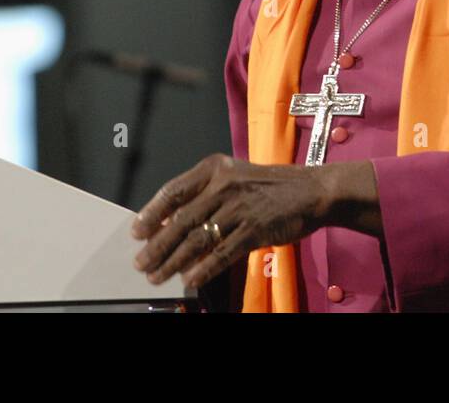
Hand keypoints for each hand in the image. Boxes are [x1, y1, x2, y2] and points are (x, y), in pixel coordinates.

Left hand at [130, 153, 333, 288]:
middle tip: (142, 262)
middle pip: (181, 220)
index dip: (152, 213)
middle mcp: (224, 185)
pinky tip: (190, 279)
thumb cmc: (270, 186)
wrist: (311, 190)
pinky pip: (222, 253)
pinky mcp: (254, 229)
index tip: (137, 231)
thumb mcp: (234, 178)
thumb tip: (171, 223)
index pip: (174, 190)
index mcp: (215, 168)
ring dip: (174, 261)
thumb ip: (205, 195)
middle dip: (158, 245)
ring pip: (198, 239)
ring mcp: (240, 207)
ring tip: (158, 276)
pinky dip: (204, 269)